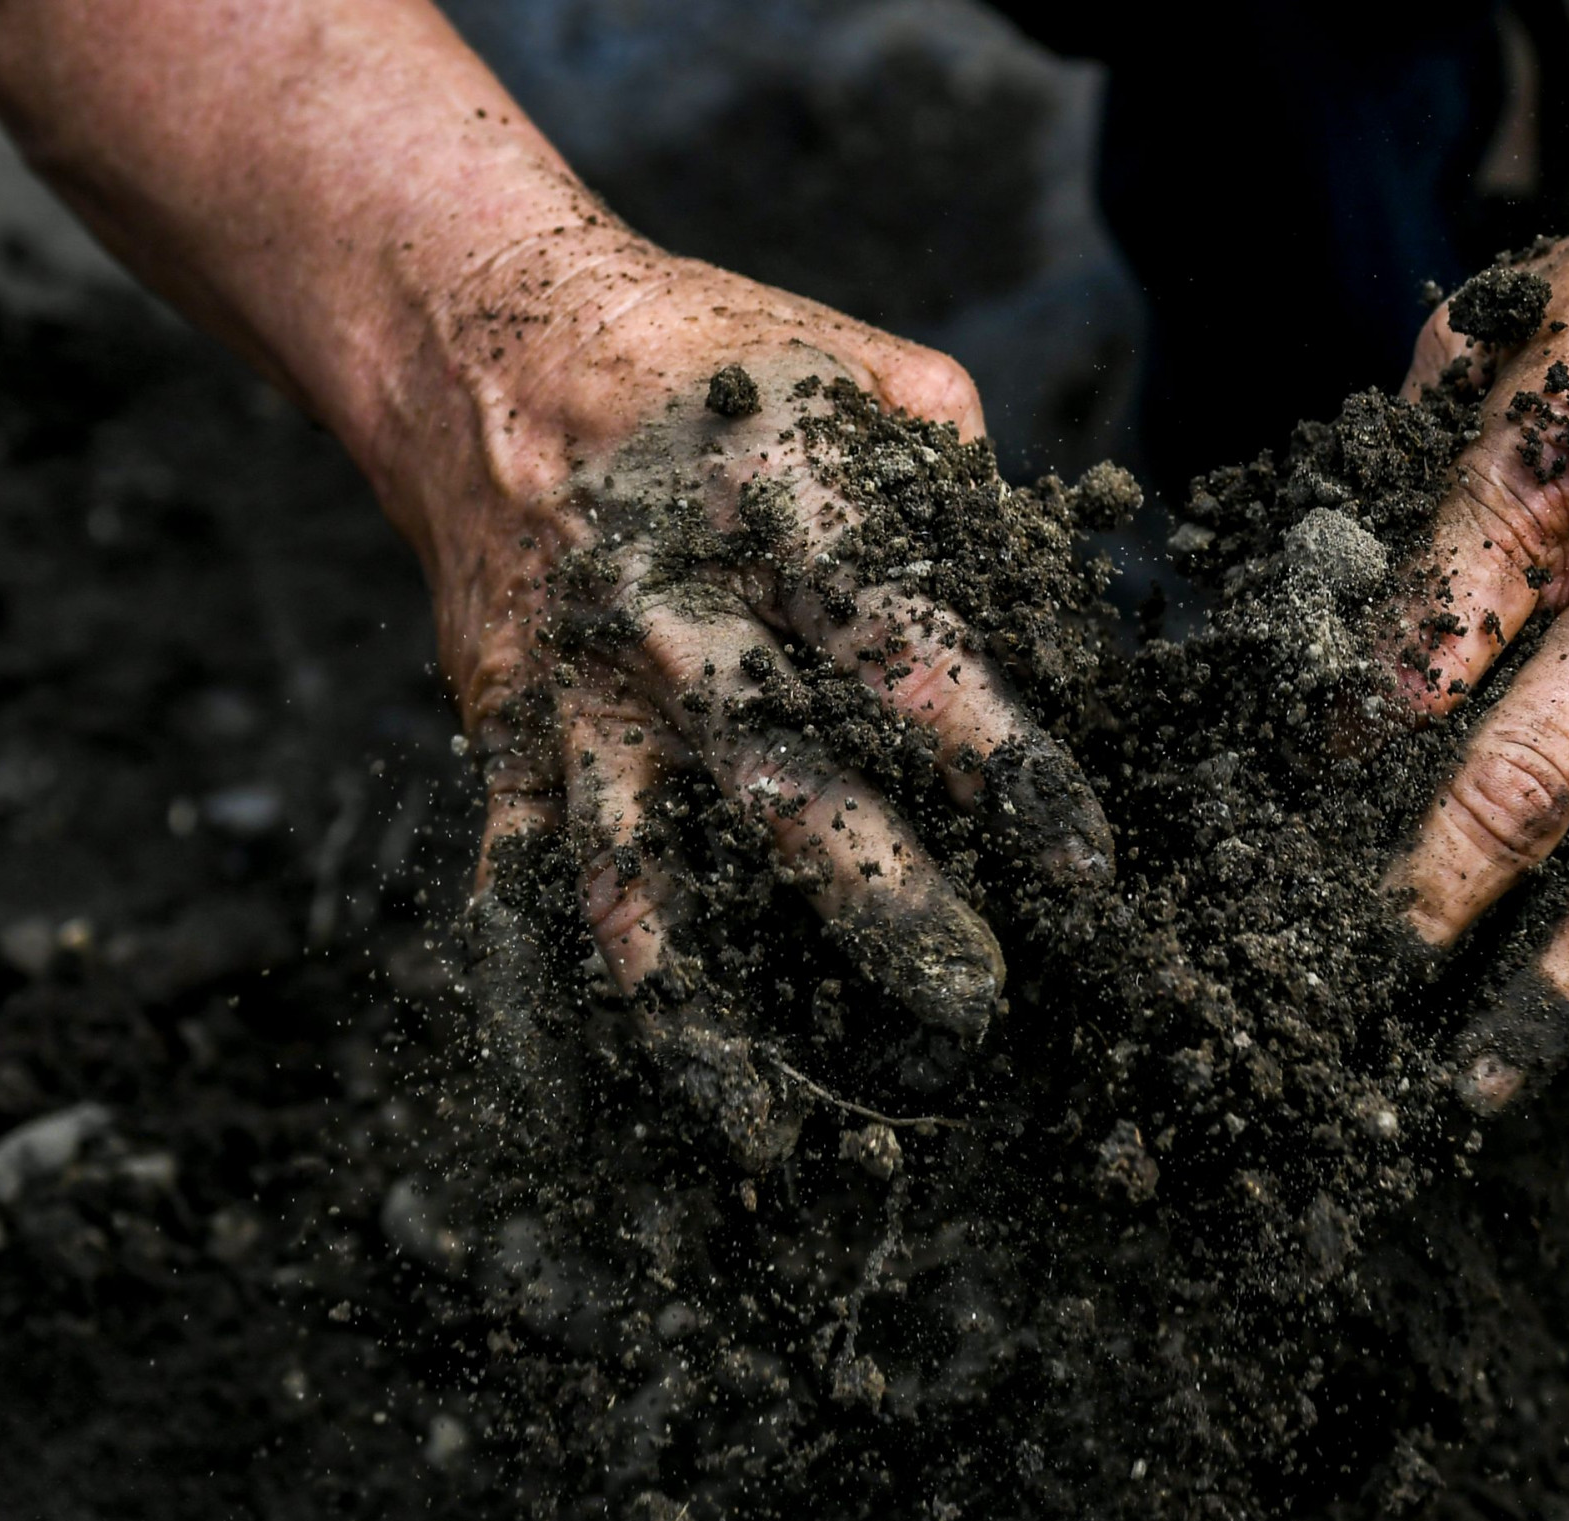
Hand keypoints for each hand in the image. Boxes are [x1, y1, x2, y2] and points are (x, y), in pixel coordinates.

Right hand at [396, 241, 1110, 1041]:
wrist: (484, 343)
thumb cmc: (714, 362)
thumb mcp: (858, 371)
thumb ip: (966, 488)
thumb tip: (1066, 612)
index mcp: (781, 512)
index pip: (909, 654)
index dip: (1003, 764)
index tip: (1084, 869)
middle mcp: (672, 611)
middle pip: (778, 777)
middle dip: (877, 900)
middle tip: (972, 1003)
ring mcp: (578, 689)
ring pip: (634, 869)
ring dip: (698, 1007)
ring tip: (764, 1129)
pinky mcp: (509, 736)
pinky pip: (521, 879)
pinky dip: (541, 994)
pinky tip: (579, 1105)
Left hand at [1382, 176, 1568, 1110]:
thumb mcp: (1538, 303)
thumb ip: (1430, 413)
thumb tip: (1345, 514)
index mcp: (1552, 501)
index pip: (1412, 660)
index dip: (1335, 752)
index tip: (1273, 823)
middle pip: (1511, 786)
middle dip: (1418, 903)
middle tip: (1337, 996)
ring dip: (1557, 981)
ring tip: (1481, 1082)